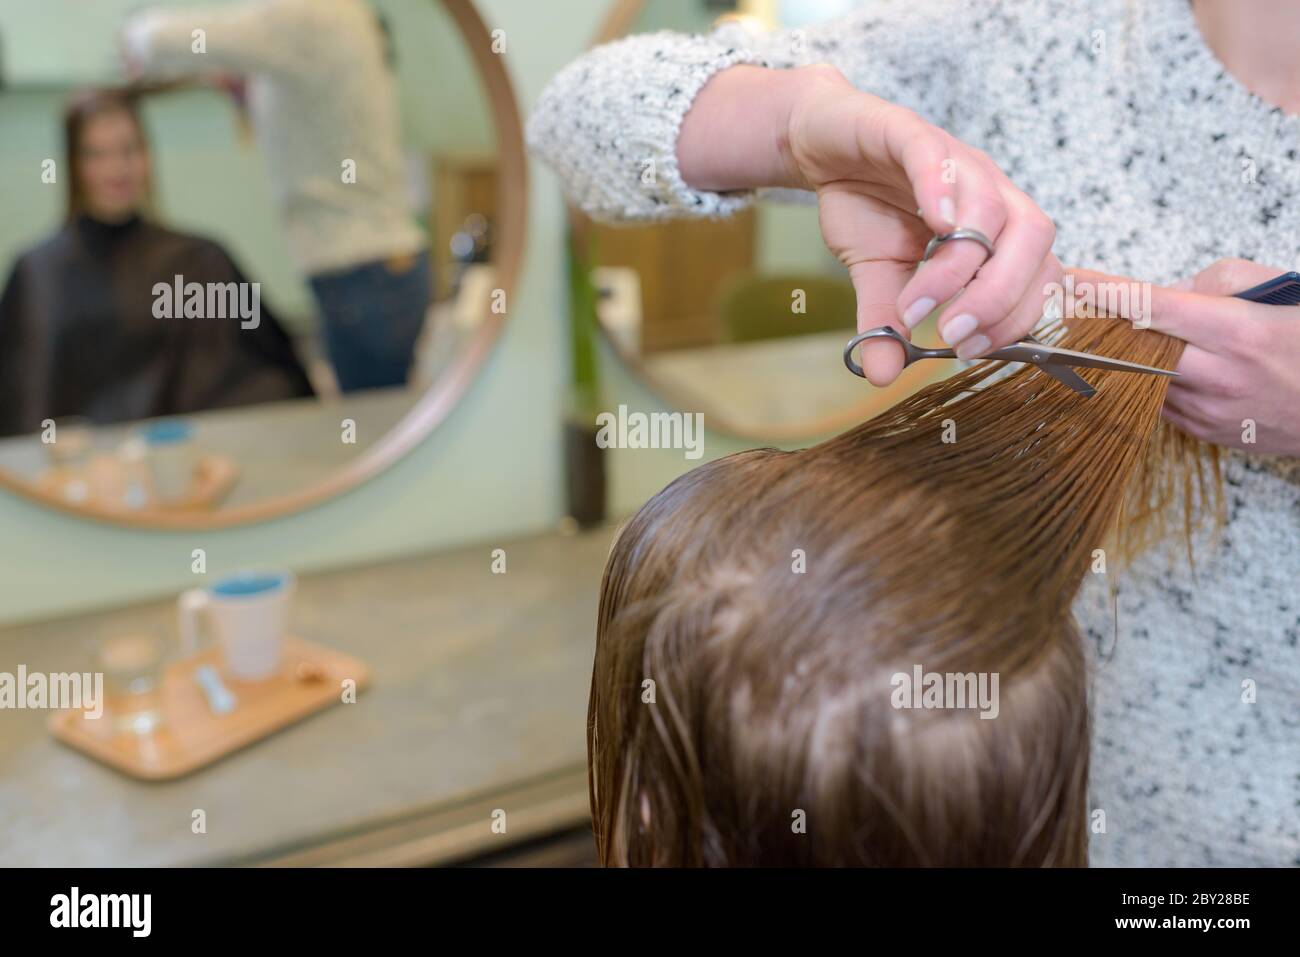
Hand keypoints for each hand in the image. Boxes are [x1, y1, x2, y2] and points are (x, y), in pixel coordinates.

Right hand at [781, 65, 1061, 384]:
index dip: (1014, 318)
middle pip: (1033, 239)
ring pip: (991, 206)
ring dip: (961, 264)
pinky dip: (942, 189)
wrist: (824, 146)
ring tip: (919, 303)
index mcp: (992, 228)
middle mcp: (986, 191)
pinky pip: (937, 157)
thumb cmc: (864, 205)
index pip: (1036, 273)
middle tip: (953, 335)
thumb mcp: (874, 275)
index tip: (972, 350)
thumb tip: (881, 374)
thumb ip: (886, 321)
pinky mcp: (909, 133)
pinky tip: (932, 222)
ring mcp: (953, 160)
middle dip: (999, 297)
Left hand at [1070, 260, 1299, 454]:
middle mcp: (1218, 375)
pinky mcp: (1205, 433)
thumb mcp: (1277, 289)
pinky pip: (1158, 402)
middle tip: (1077, 310)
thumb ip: (1217, 283)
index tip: (1068, 280)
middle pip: (1131, 349)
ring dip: (1127, 356)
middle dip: (1101, 328)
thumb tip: (1169, 294)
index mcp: (1237, 331)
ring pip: (1140, 378)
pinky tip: (1158, 367)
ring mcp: (1209, 411)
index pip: (1151, 307)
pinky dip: (1150, 382)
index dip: (1104, 292)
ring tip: (1123, 337)